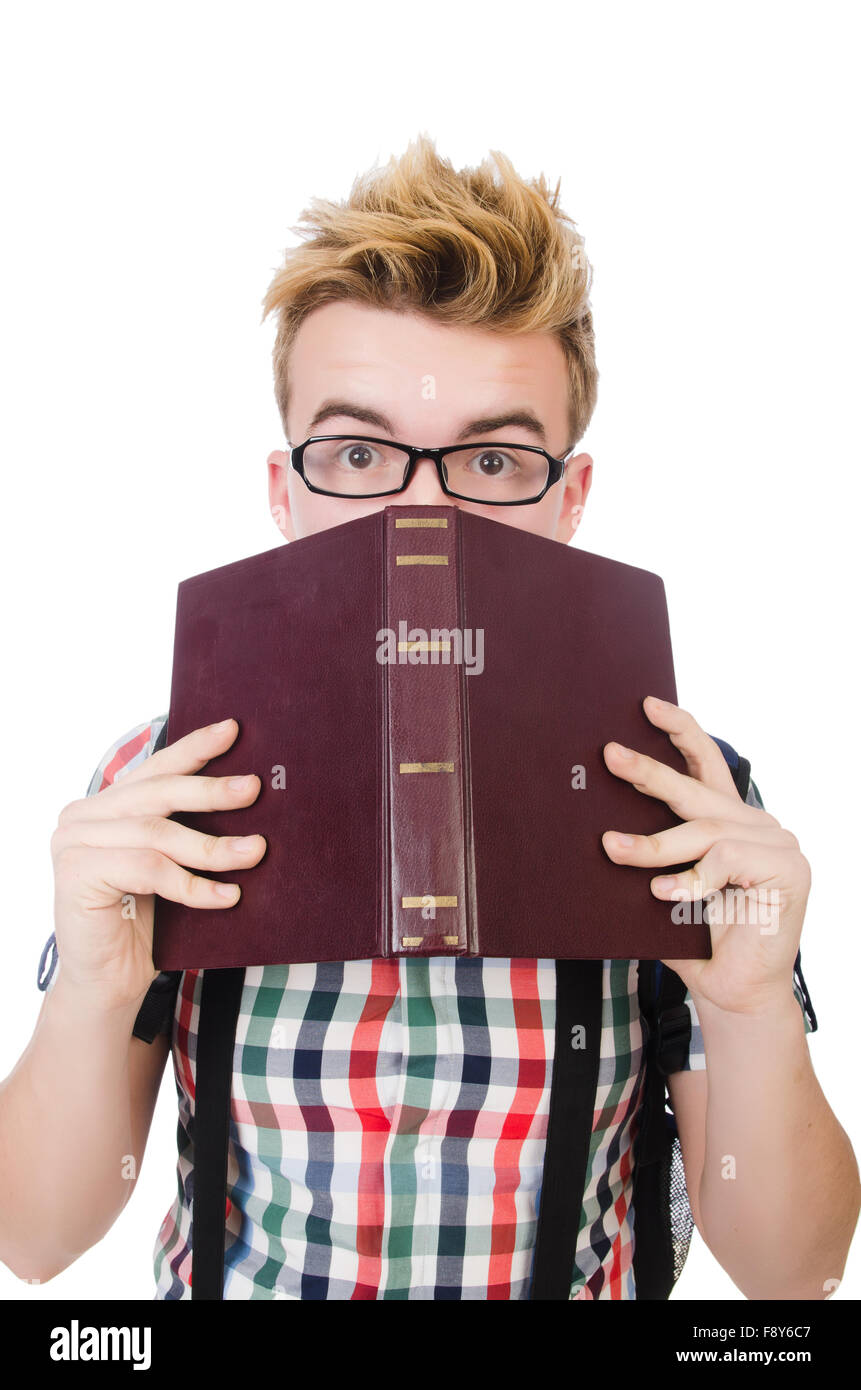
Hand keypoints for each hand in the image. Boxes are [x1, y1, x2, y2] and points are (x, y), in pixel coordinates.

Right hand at [51, 718, 264, 1009]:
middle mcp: (81, 817)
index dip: (193, 749)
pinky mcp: (77, 874)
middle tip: (254, 789)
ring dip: (213, 845)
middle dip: (211, 790)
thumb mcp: (167, 865)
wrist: (109, 984)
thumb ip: (182, 828)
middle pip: (157, 795)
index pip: (154, 770)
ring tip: (254, 851)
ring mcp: (73, 843)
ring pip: (158, 833)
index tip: (233, 730)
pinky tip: (227, 896)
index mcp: (102, 806)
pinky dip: (193, 883)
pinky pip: (149, 869)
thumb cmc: (145, 923)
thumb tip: (246, 792)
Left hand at [601, 696, 810, 1017]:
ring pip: (703, 830)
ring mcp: (778, 844)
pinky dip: (690, 877)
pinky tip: (664, 893)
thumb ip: (653, 855)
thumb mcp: (667, 885)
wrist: (734, 994)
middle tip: (610, 756)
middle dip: (650, 771)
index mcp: (732, 822)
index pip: (709, 765)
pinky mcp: (788, 870)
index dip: (682, 732)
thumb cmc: (696, 941)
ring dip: (653, 842)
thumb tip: (599, 826)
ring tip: (613, 848)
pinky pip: (724, 859)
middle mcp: (758, 825)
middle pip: (698, 790)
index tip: (648, 706)